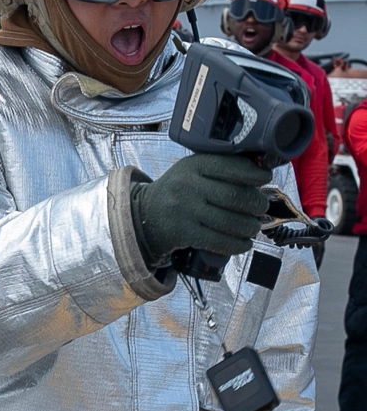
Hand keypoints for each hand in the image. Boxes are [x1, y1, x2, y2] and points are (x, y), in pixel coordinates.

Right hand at [130, 154, 272, 265]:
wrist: (146, 213)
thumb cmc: (179, 190)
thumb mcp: (192, 171)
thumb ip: (220, 169)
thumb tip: (260, 174)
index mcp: (193, 165)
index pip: (230, 166)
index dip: (253, 173)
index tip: (265, 178)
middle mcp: (188, 186)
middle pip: (234, 196)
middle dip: (256, 203)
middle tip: (262, 208)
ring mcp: (185, 210)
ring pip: (230, 221)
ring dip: (250, 227)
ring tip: (254, 226)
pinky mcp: (184, 233)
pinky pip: (219, 241)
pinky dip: (237, 245)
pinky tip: (244, 243)